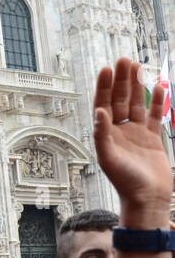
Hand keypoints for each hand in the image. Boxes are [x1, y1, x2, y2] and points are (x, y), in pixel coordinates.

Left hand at [93, 60, 171, 213]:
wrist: (148, 198)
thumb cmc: (125, 181)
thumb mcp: (108, 157)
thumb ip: (102, 134)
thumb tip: (99, 111)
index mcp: (106, 134)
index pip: (103, 104)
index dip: (104, 87)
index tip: (107, 69)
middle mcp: (119, 131)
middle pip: (119, 99)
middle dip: (121, 80)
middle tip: (123, 59)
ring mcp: (136, 133)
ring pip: (136, 103)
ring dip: (136, 85)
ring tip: (136, 66)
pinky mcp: (152, 138)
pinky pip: (154, 115)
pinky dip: (156, 101)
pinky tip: (159, 85)